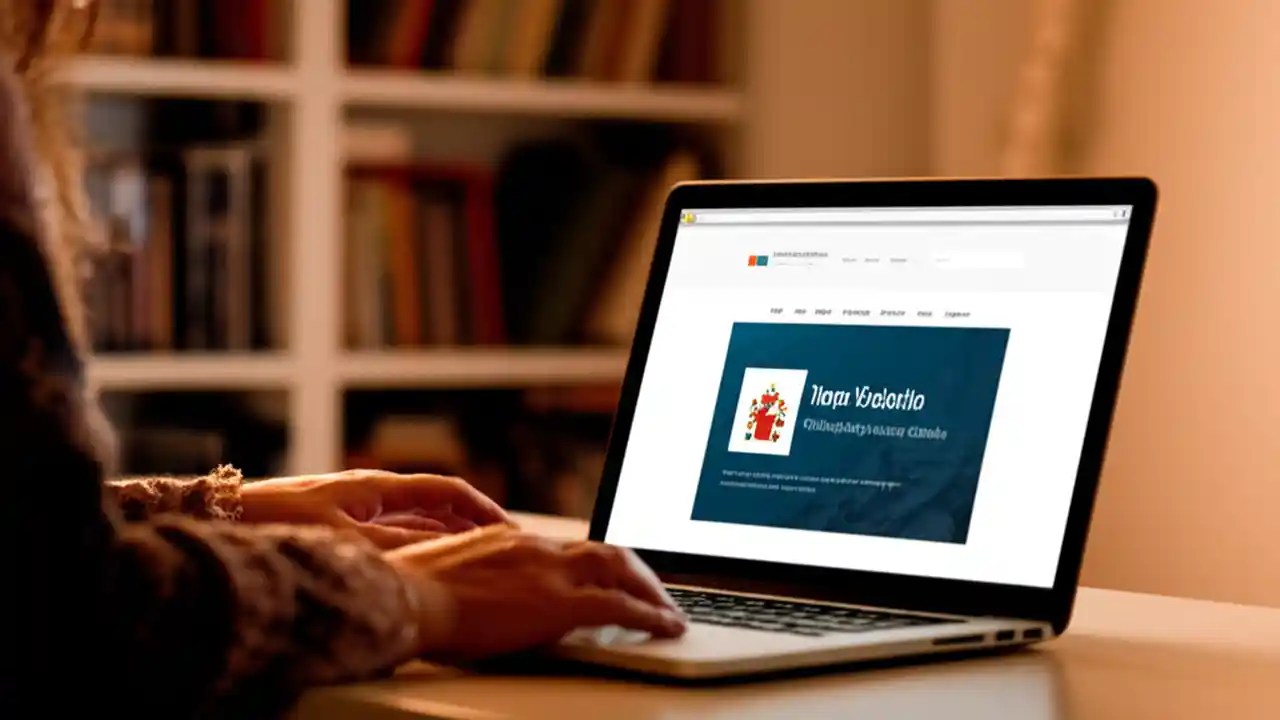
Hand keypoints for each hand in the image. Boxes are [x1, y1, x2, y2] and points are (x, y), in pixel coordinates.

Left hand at [240, 469, 512, 547]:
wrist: (223, 514)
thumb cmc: (279, 521)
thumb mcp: (345, 540)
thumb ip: (395, 545)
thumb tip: (444, 551)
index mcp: (378, 487)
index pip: (447, 491)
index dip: (482, 509)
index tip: (509, 528)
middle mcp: (370, 494)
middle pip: (435, 508)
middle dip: (471, 527)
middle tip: (501, 551)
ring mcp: (354, 510)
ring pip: (414, 523)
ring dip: (445, 540)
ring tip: (473, 563)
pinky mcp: (337, 527)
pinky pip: (390, 536)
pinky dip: (416, 550)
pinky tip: (421, 570)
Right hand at [386, 525, 686, 660]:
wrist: (402, 599)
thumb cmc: (409, 594)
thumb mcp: (445, 574)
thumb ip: (474, 577)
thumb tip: (477, 594)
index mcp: (509, 540)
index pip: (568, 546)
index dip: (597, 562)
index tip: (609, 576)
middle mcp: (535, 547)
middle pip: (604, 550)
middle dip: (635, 572)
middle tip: (653, 593)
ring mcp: (548, 571)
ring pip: (620, 569)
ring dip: (649, 589)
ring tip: (666, 610)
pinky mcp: (557, 602)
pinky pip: (619, 605)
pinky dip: (650, 615)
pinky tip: (665, 626)